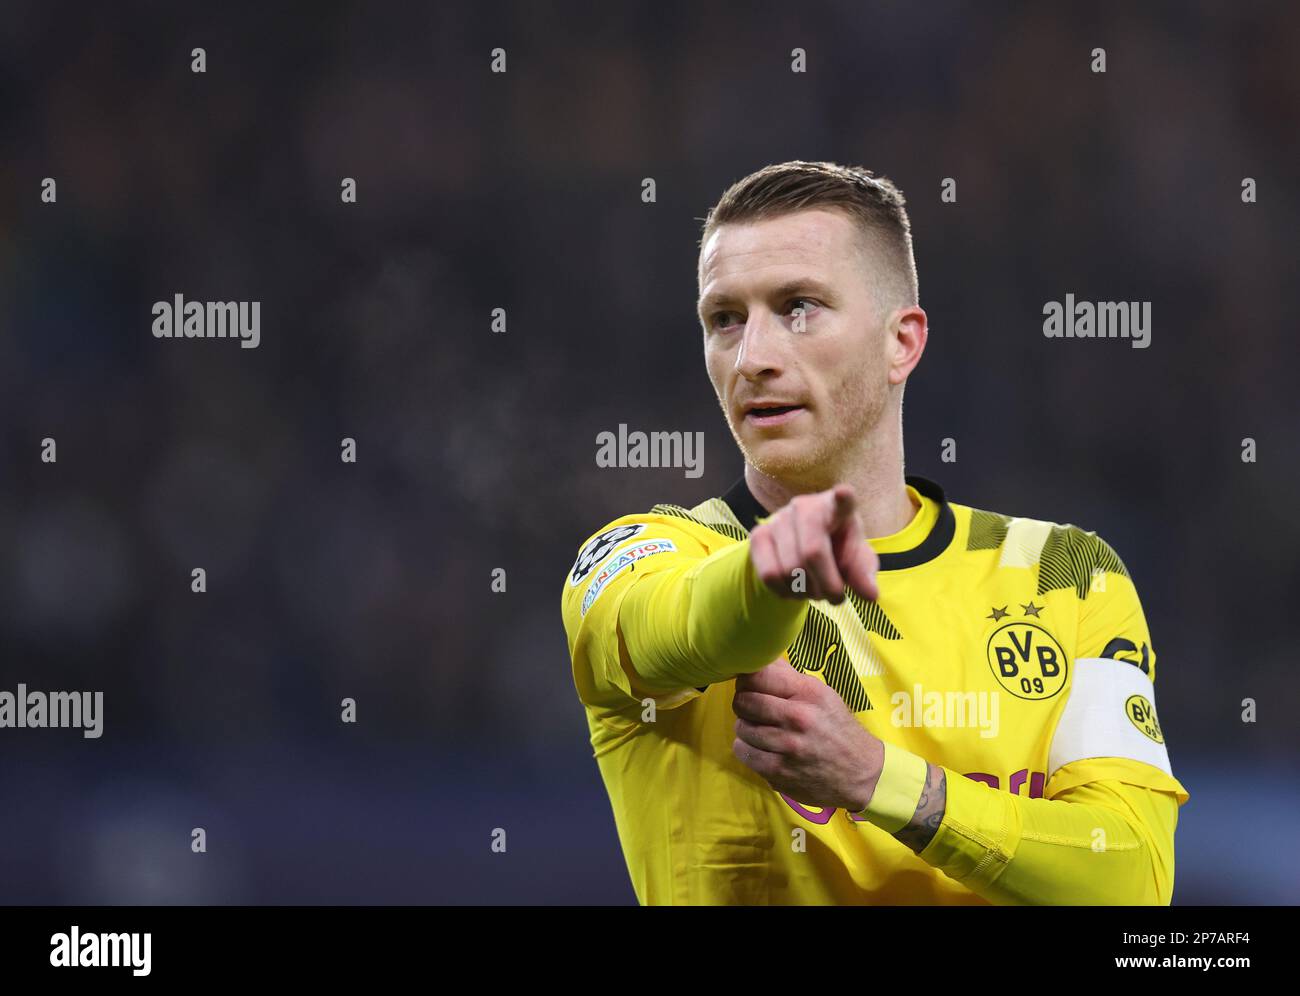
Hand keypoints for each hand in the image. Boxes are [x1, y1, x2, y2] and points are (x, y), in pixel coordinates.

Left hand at [732, 657, 883, 810]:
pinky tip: (762, 748)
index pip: (757, 675)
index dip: (746, 679)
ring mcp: (788, 746)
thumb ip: (788, 676)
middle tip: (753, 709)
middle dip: (744, 704)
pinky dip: (747, 749)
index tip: (749, 685)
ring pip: (740, 727)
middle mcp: (798, 717)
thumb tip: (759, 658)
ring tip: (761, 730)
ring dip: (746, 728)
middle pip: (743, 701)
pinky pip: (743, 752)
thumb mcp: (821, 694)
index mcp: (808, 692)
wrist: (861, 772)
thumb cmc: (837, 727)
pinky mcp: (779, 772)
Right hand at [749, 484, 879, 602]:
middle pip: (812, 553)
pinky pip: (769, 575)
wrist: (802, 547)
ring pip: (789, 569)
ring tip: (815, 592)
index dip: (842, 498)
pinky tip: (795, 589)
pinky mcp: (759, 535)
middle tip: (835, 597)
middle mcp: (805, 506)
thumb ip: (863, 574)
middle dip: (827, 586)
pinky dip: (785, 593)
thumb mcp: (856, 560)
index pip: (842, 500)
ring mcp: (778, 518)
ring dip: (806, 592)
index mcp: (838, 507)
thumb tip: (870, 596)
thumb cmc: (837, 549)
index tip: (844, 493)